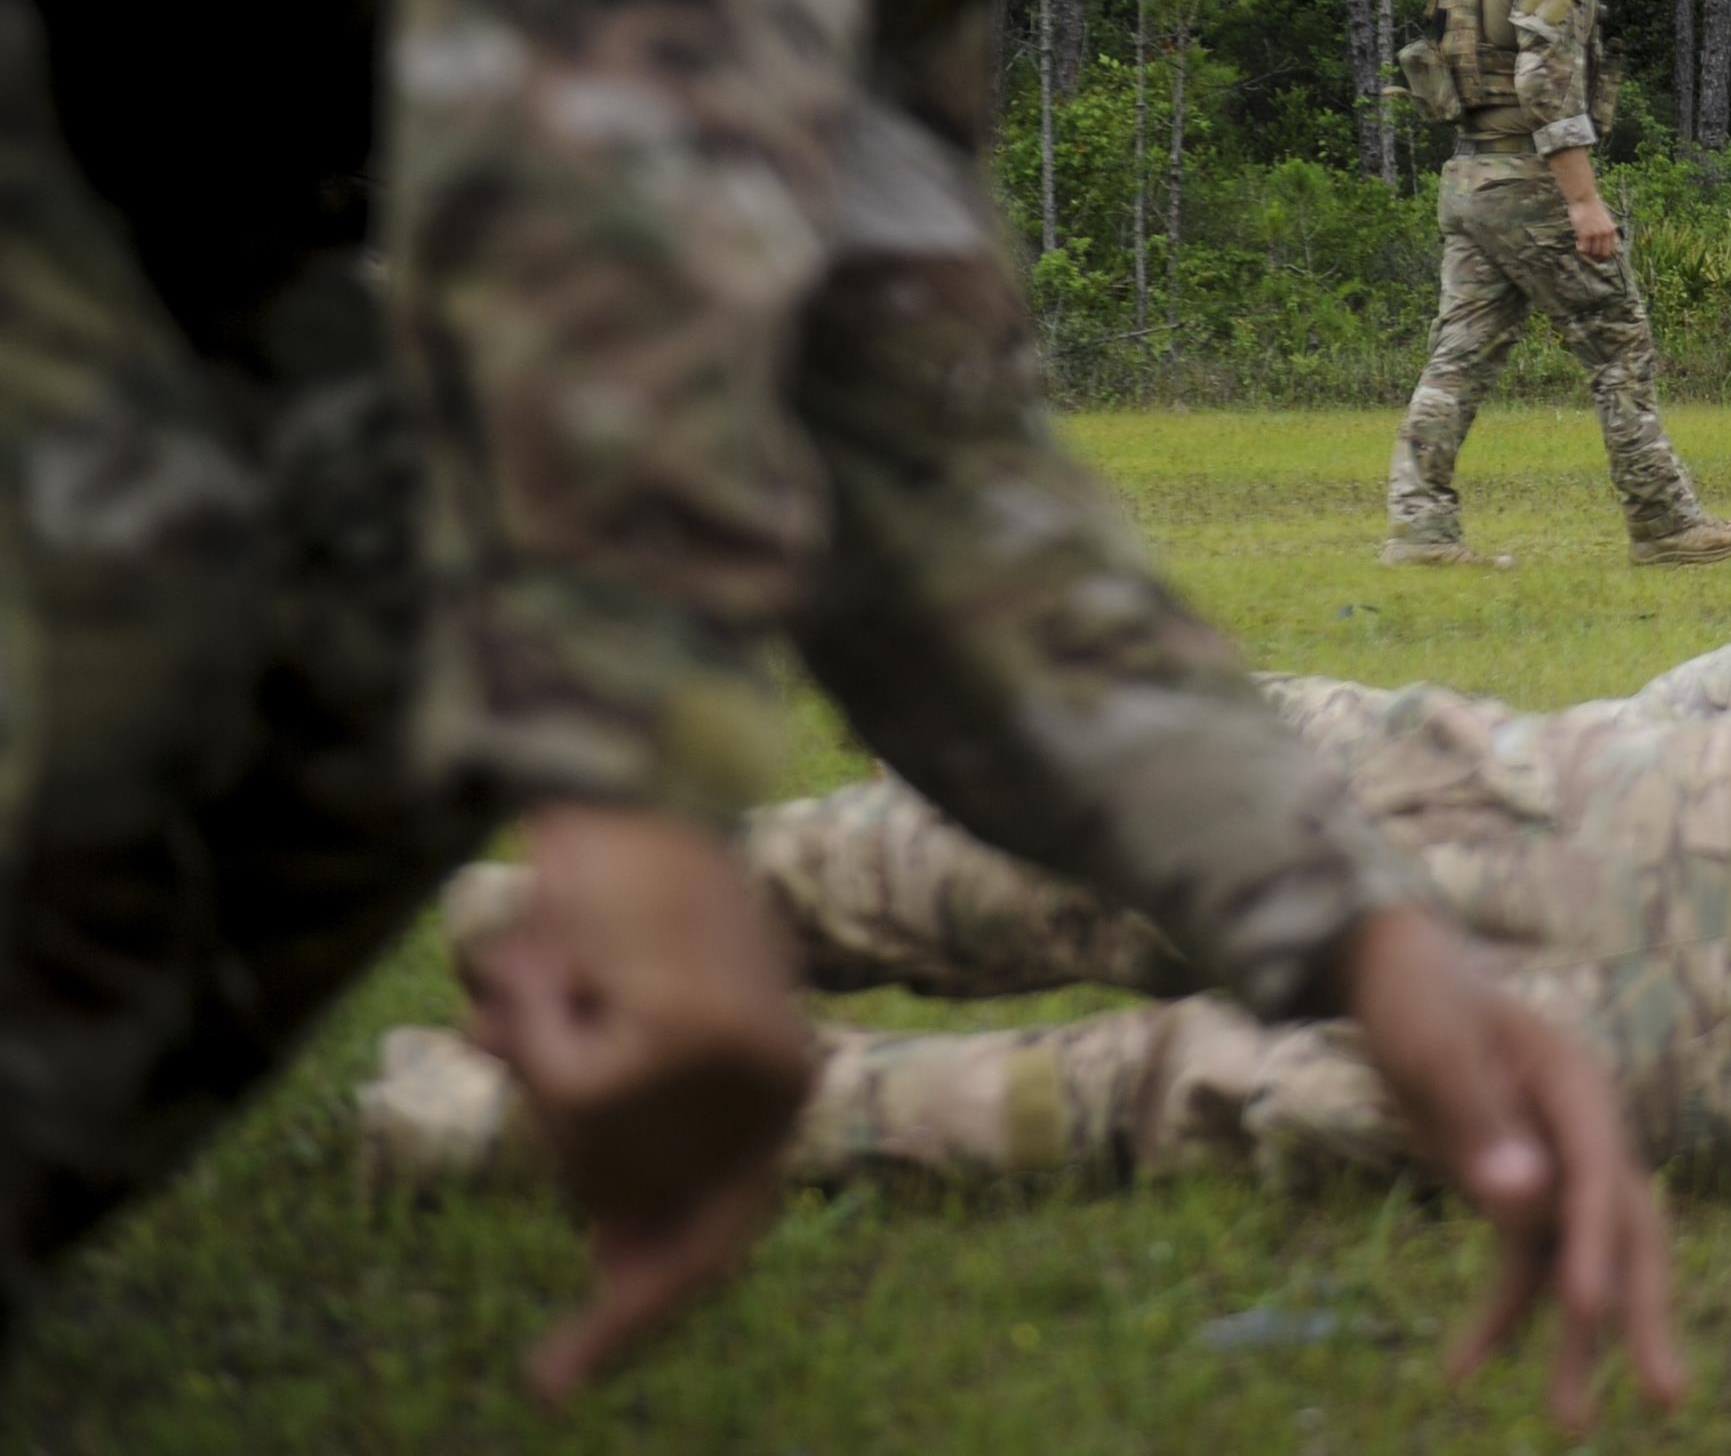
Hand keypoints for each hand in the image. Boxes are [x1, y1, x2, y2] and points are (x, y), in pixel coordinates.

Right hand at [461, 804, 813, 1405]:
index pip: (716, 1237)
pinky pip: (557, 1084)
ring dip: (534, 1044)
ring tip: (570, 955)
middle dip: (553, 1104)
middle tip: (554, 990)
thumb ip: (629, 1121)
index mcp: (781, 1086)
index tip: (548, 1386)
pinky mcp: (689, 1041)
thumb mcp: (635, 1014)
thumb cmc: (629, 878)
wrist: (643, 760)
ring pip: (571, 1139)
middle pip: (607, 1189)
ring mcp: (740, 1072)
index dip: (632, 1312)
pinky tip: (562, 948)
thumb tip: (611, 1243)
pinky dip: (531, 1015)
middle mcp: (780, 1089)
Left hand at [1340, 905, 1684, 1430]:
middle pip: (1627, 1228)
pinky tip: (1461, 1370)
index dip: (1596, 1243)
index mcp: (1577, 1084)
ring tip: (1570, 1425)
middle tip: (1666, 1397)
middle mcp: (1585, 1130)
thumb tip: (1522, 1202)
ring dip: (1577, 1339)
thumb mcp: (1430, 1050)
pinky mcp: (1522, 1191)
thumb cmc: (1417, 1002)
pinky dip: (1500, 1315)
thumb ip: (1475, 1121)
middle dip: (1641, 1314)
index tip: (1586, 1311)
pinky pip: (1522, 1263)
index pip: (1601, 1174)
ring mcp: (1557, 1164)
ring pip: (1582, 1261)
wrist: (1398, 978)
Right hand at [1567, 197, 1621, 262]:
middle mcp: (1605, 233)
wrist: (1584, 197)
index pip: (1610, 249)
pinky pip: (1584, 248)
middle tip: (1587, 250)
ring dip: (1586, 251)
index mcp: (1612, 230)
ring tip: (1581, 244)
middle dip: (1594, 255)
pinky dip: (1580, 248)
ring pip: (1593, 252)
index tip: (1595, 251)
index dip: (1602, 253)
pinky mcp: (1585, 233)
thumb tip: (1602, 240)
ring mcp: (1596, 234)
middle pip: (1603, 254)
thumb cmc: (1591, 206)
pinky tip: (1577, 242)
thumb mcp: (1604, 218)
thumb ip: (1605, 228)